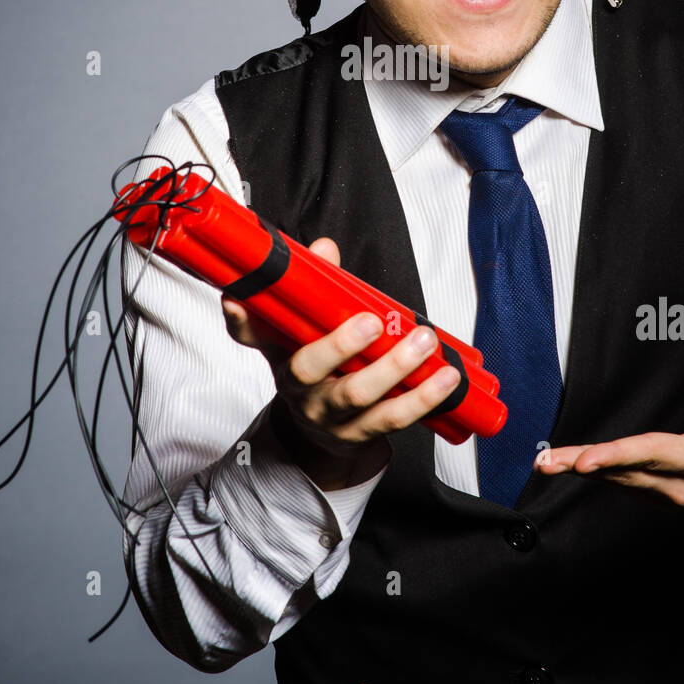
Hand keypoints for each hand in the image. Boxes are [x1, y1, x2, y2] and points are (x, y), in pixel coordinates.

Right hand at [221, 236, 459, 489]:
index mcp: (282, 356)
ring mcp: (330, 416)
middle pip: (310, 369)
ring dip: (395, 369)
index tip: (237, 299)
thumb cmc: (320, 371)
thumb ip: (317, 290)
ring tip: (425, 342)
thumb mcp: (308, 333)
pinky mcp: (362, 434)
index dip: (240, 318)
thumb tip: (324, 248)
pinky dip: (423, 398)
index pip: (253, 336)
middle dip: (340, 344)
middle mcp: (300, 389)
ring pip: (359, 397)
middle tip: (372, 321)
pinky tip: (447, 378)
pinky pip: (393, 418)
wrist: (321, 435)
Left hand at [534, 358, 683, 516]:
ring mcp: (670, 494)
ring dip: (579, 470)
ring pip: (619, 480)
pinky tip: (565, 464)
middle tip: (546, 461)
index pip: (656, 456)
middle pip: (627, 471)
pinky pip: (621, 481)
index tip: (585, 460)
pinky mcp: (658, 492)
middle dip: (583, 466)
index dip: (619, 456)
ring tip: (544, 462)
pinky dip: (593, 472)